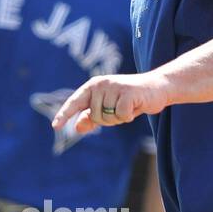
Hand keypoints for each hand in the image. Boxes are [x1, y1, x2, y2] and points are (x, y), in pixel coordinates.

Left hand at [51, 71, 170, 136]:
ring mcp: (114, 87)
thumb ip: (92, 117)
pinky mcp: (128, 92)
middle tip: (121, 109)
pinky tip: (136, 106)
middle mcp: (101, 83)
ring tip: (129, 106)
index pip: (75, 102)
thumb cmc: (131, 99)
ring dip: (119, 118)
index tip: (55, 126)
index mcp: (93, 85)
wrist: (157, 88)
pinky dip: (129, 116)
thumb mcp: (109, 108)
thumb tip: (77, 128)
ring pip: (108, 117)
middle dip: (109, 119)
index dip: (64, 114)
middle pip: (96, 116)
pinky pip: (121, 115)